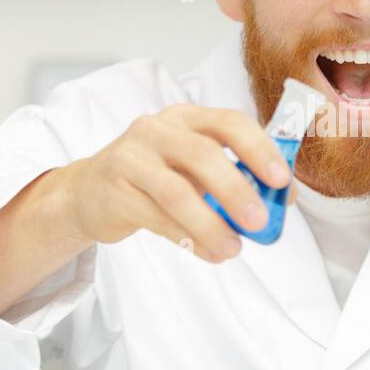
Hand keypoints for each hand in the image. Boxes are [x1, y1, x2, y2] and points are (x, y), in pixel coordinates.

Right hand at [61, 103, 291, 262]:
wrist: (89, 193)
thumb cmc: (154, 177)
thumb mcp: (191, 166)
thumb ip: (232, 175)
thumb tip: (279, 201)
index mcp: (186, 118)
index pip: (228, 122)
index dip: (258, 149)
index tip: (280, 180)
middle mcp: (156, 130)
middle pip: (203, 155)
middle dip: (236, 190)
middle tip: (259, 221)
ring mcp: (131, 158)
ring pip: (177, 192)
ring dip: (210, 224)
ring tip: (232, 249)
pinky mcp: (114, 191)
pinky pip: (157, 218)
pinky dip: (187, 238)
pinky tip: (208, 252)